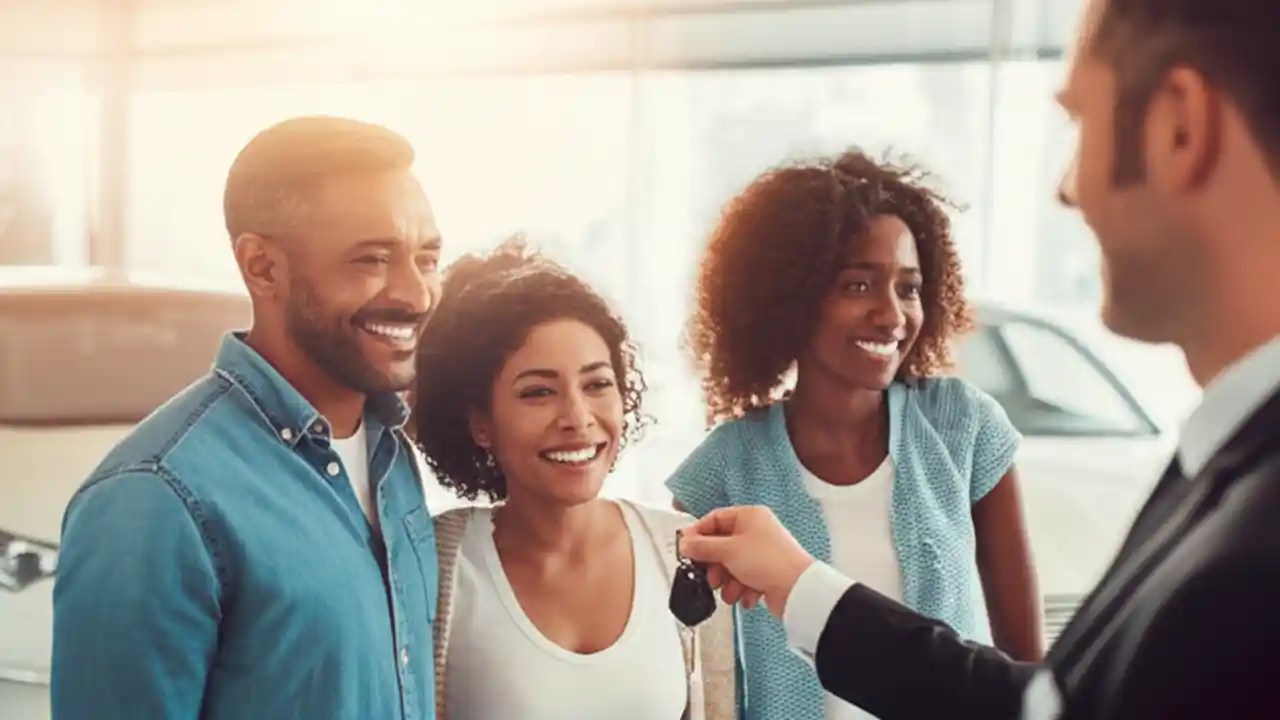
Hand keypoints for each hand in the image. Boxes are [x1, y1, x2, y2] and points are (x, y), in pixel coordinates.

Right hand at [679, 506, 814, 618]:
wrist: (797, 590)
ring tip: (731, 591)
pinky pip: (744, 580)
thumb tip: (684, 543)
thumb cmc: (767, 562)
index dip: (698, 534)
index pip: (715, 519)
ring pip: (731, 566)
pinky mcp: (766, 574)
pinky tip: (748, 596)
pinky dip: (742, 590)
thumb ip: (702, 547)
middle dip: (714, 565)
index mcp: (749, 516)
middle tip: (710, 577)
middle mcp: (756, 532)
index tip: (686, 549)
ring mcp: (762, 553)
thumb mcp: (728, 550)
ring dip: (727, 582)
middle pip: (722, 546)